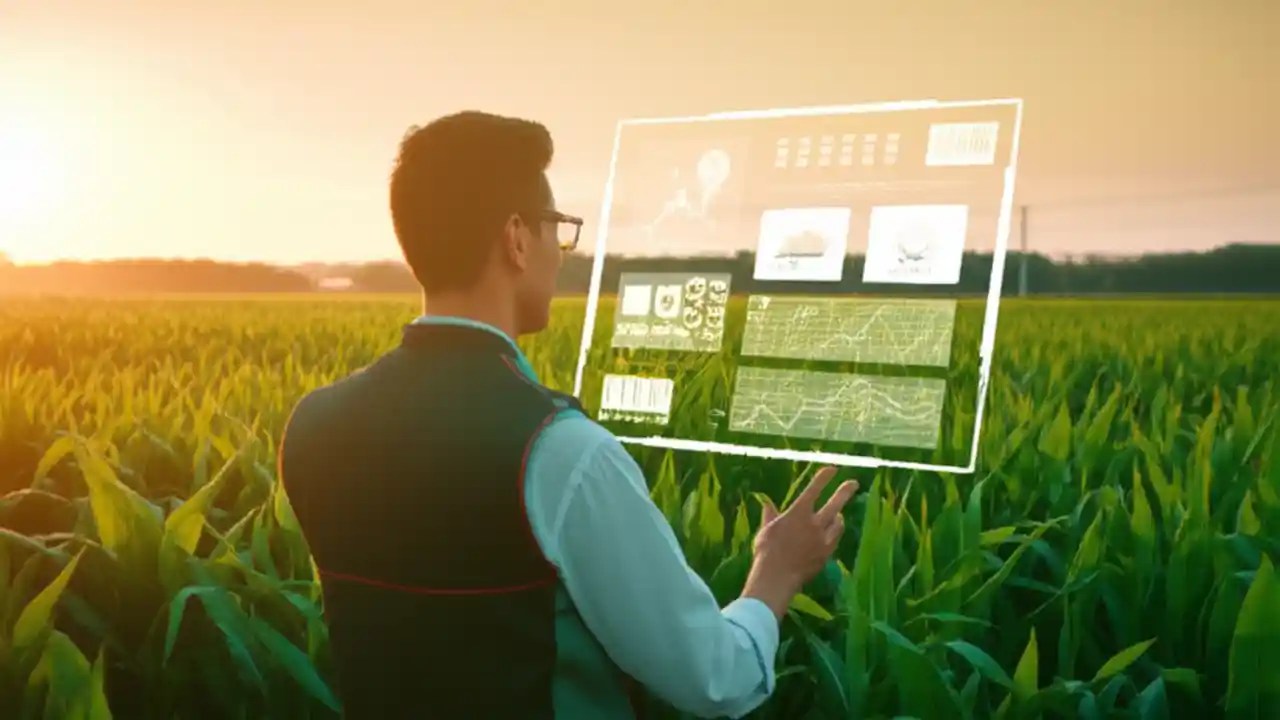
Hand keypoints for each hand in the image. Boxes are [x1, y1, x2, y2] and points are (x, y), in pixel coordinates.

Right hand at [741, 467, 859, 620]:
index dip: (824, 478)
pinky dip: (834, 535)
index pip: (814, 489)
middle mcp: (814, 523)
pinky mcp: (826, 554)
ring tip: (839, 515)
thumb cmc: (767, 551)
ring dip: (839, 517)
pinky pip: (834, 540)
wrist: (777, 576)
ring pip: (838, 524)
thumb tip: (767, 504)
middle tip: (854, 483)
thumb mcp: (766, 530)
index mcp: (798, 513)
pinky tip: (831, 536)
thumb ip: (770, 516)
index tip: (832, 469)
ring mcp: (822, 540)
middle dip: (845, 492)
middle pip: (835, 504)